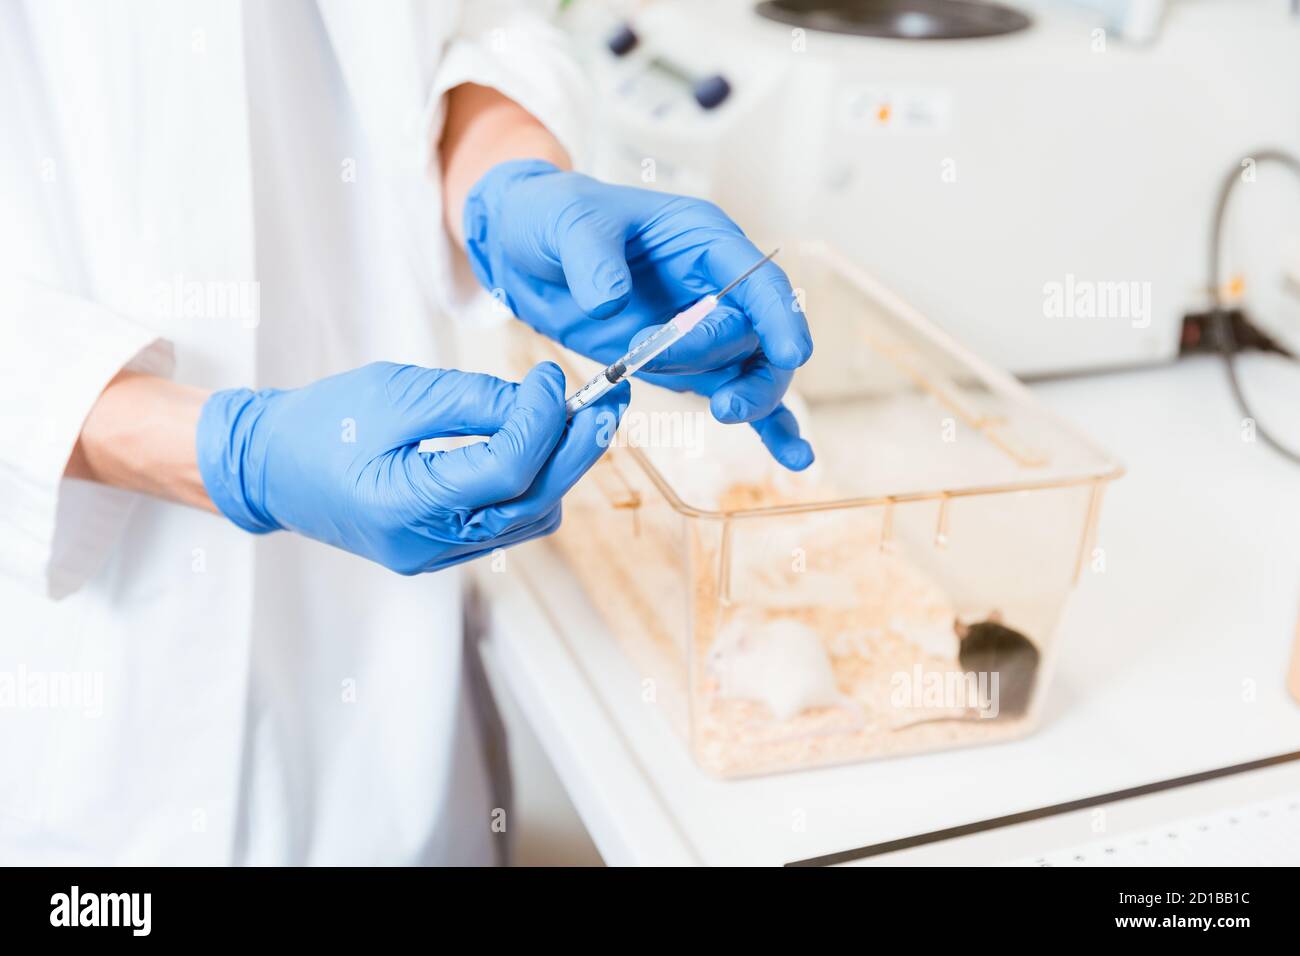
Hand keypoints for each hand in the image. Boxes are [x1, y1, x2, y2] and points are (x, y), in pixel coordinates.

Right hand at [195, 361, 625, 573]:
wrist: (269, 467)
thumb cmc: (320, 423)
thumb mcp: (396, 393)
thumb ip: (473, 401)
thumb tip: (542, 402)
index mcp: (407, 507)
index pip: (507, 470)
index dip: (543, 421)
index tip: (555, 377)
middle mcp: (429, 545)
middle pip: (534, 502)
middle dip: (577, 449)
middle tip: (610, 402)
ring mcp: (437, 554)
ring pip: (530, 518)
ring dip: (559, 468)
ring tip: (570, 417)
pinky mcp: (442, 548)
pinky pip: (508, 523)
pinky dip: (532, 483)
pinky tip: (535, 443)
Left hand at [462, 160, 814, 470]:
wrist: (523, 251)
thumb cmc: (552, 219)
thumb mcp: (565, 224)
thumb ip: (591, 258)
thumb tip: (613, 300)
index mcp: (701, 240)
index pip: (757, 280)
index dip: (779, 317)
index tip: (789, 354)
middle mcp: (715, 284)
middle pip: (759, 334)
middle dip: (748, 370)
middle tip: (720, 402)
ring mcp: (704, 328)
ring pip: (753, 369)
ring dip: (752, 398)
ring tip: (724, 413)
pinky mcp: (687, 364)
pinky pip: (732, 391)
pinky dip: (764, 425)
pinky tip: (793, 456)